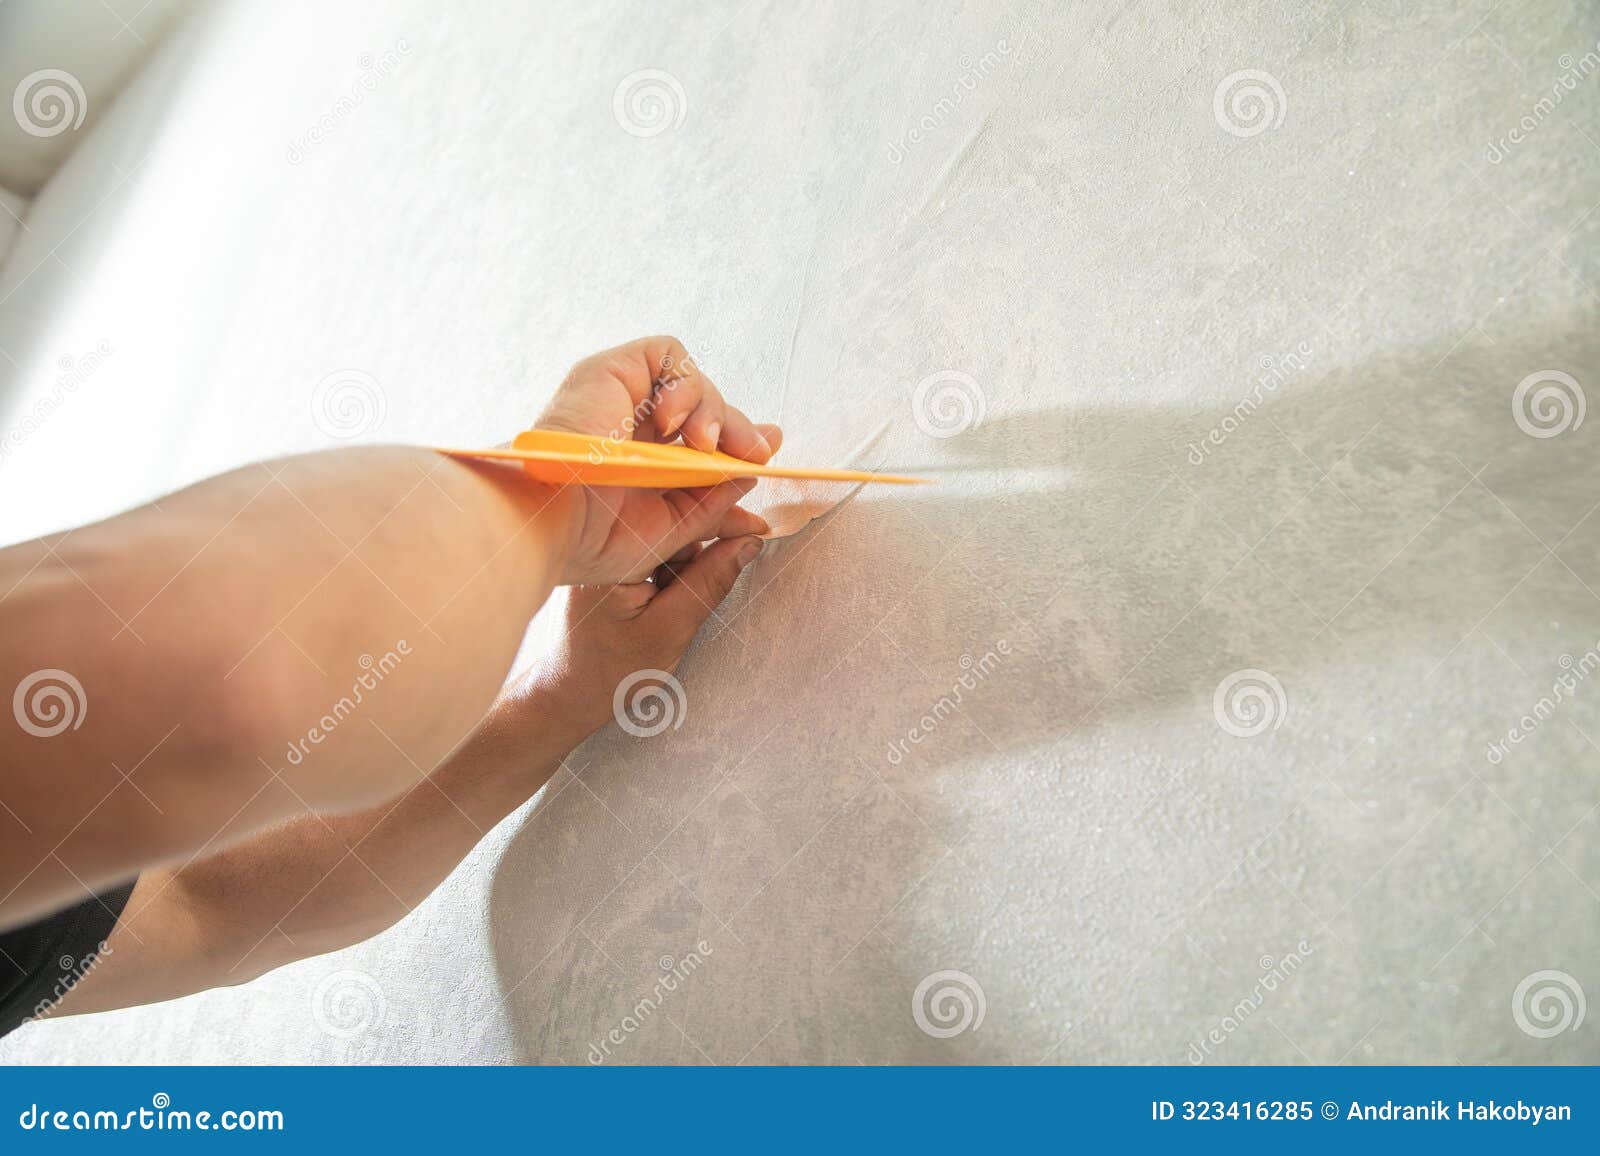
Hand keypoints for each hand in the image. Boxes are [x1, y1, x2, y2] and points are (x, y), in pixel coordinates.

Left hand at [510, 535, 762, 742]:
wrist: (565, 694)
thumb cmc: (610, 671)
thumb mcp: (670, 630)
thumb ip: (709, 583)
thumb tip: (748, 543)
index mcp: (616, 555)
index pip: (679, 520)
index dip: (724, 517)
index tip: (759, 525)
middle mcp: (604, 543)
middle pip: (673, 521)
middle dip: (709, 538)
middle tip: (743, 552)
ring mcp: (604, 551)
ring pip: (667, 536)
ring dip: (690, 557)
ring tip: (680, 602)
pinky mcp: (608, 561)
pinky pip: (653, 549)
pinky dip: (672, 565)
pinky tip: (670, 595)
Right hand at [537, 335, 781, 584]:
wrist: (553, 523)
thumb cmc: (596, 539)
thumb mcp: (672, 530)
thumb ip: (712, 501)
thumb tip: (751, 476)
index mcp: (639, 465)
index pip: (700, 442)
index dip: (737, 443)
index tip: (766, 455)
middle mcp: (629, 427)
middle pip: (703, 409)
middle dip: (736, 428)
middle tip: (754, 452)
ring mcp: (619, 397)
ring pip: (692, 381)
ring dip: (714, 411)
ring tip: (702, 445)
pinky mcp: (610, 370)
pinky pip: (669, 353)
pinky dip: (687, 382)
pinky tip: (674, 421)